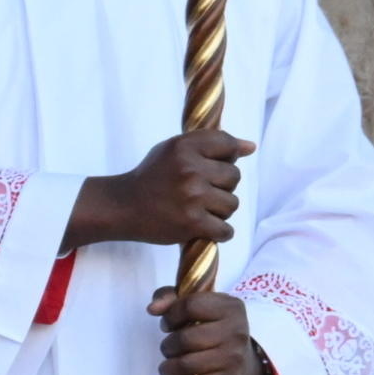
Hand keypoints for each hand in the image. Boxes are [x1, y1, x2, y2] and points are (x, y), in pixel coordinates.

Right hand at [66, 130, 254, 248]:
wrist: (123, 206)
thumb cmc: (152, 177)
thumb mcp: (172, 151)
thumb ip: (209, 145)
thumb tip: (250, 147)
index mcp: (183, 147)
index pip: (227, 143)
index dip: (227, 156)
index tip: (214, 166)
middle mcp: (189, 169)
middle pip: (234, 176)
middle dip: (221, 185)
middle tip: (198, 191)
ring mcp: (192, 197)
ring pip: (233, 203)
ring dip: (219, 210)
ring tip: (197, 208)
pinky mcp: (193, 223)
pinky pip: (226, 229)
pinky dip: (217, 231)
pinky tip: (200, 226)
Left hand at [150, 287, 267, 374]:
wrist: (244, 360)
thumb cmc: (212, 328)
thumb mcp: (196, 305)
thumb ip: (170, 297)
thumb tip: (153, 308)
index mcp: (229, 307)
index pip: (190, 306)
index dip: (171, 316)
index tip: (167, 325)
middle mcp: (236, 331)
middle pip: (186, 338)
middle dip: (168, 346)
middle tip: (167, 349)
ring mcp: (235, 358)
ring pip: (188, 364)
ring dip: (168, 369)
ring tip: (166, 369)